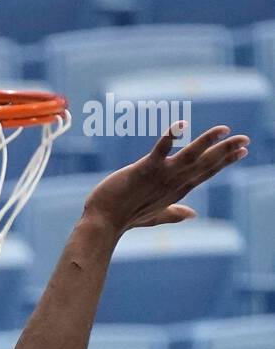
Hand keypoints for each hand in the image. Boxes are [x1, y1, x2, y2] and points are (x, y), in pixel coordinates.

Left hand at [84, 123, 248, 235]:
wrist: (102, 224)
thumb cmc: (125, 218)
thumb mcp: (155, 216)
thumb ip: (174, 212)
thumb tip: (192, 214)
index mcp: (176, 191)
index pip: (204, 173)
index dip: (223, 162)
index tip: (242, 151)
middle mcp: (172, 184)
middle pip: (204, 165)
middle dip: (226, 152)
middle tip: (246, 140)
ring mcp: (160, 177)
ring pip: (189, 157)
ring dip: (207, 143)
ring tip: (224, 130)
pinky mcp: (144, 170)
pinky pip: (160, 151)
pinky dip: (170, 138)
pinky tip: (181, 124)